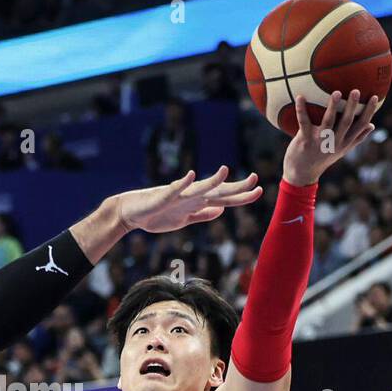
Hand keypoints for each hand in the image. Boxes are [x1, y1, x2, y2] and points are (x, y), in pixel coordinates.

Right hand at [116, 167, 261, 234]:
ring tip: (225, 171)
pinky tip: (190, 175)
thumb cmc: (157, 215)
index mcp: (197, 203)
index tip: (260, 190)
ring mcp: (178, 196)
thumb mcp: (185, 219)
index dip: (242, 197)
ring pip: (199, 189)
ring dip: (212, 180)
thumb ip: (203, 214)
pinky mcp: (163, 196)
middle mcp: (191, 196)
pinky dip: (183, 183)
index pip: (224, 199)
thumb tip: (221, 210)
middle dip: (237, 188)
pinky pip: (174, 189)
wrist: (132, 213)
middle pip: (218, 193)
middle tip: (256, 180)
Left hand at [282, 90, 379, 185]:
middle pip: (347, 122)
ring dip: (332, 107)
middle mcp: (334, 142)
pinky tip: (300, 97)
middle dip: (352, 106)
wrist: (302, 174)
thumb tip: (372, 125)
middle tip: (356, 90)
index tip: (374, 96)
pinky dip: (301, 109)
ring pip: (328, 121)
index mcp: (345, 142)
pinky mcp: (305, 141)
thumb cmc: (322, 158)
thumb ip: (356, 138)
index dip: (369, 111)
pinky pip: (303, 122)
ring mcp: (320, 141)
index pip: (361, 125)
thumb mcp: (341, 150)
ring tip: (336, 92)